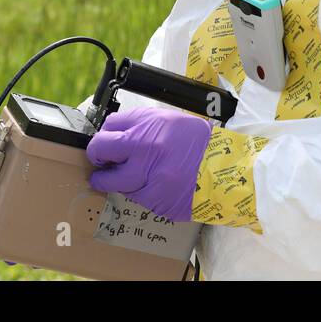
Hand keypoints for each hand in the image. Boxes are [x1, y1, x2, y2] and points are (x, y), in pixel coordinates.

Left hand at [87, 108, 212, 221]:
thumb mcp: (168, 121)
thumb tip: (115, 135)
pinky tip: (152, 186)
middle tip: (100, 163)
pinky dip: (138, 193)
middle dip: (97, 157)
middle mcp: (145, 148)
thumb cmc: (197, 143)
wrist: (223, 169)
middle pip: (100, 150)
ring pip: (114, 180)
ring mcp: (148, 176)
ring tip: (127, 176)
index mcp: (149, 124)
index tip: (104, 143)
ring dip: (116, 180)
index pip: (108, 127)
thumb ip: (140, 126)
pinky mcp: (154, 199)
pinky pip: (134, 197)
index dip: (104, 136)